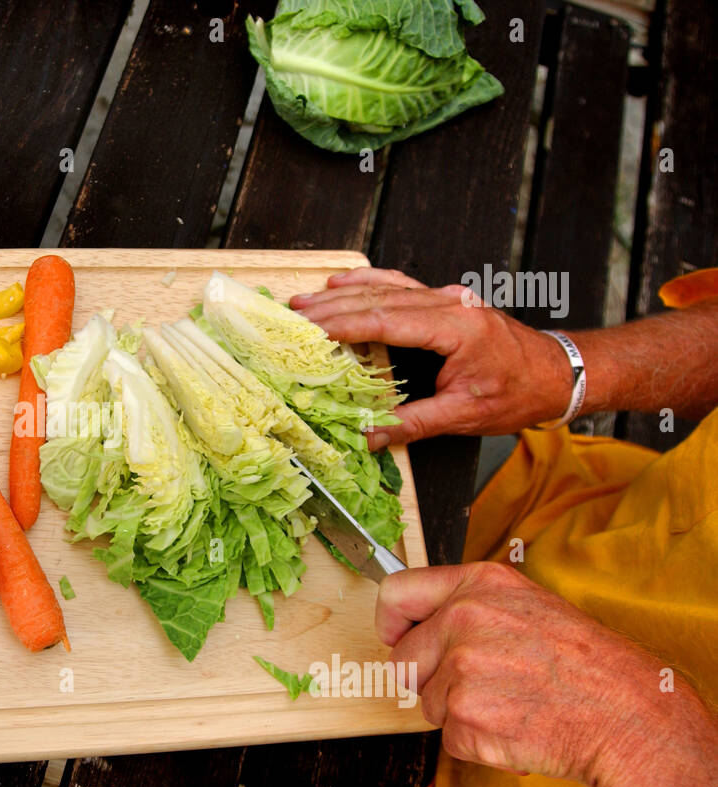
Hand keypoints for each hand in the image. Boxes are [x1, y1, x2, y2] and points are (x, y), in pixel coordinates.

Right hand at [289, 268, 572, 447]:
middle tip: (293, 316)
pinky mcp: (447, 301)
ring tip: (306, 301)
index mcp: (455, 328)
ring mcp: (449, 298)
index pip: (386, 321)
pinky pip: (401, 285)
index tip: (309, 331)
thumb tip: (367, 437)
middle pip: (380, 300)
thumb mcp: (465, 415)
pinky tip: (345, 283)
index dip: (343, 325)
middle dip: (333, 308)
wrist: (559, 373)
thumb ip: (412, 424)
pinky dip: (370, 284)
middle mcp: (450, 304)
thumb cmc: (519, 393)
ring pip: (387, 289)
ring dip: (344, 295)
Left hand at [378, 562, 717, 786]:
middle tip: (480, 684)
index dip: (390, 622)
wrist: (626, 716)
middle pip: (402, 659)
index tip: (397, 637)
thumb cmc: (584, 664)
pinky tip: (515, 724)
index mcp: (477, 586)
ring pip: (426, 702)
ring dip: (458, 712)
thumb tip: (417, 621)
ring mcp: (461, 670)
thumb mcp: (526, 604)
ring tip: (509, 701)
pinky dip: (476, 741)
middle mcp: (463, 621)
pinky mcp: (465, 718)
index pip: (395, 593)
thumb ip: (468, 606)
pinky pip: (448, 736)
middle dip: (429, 679)